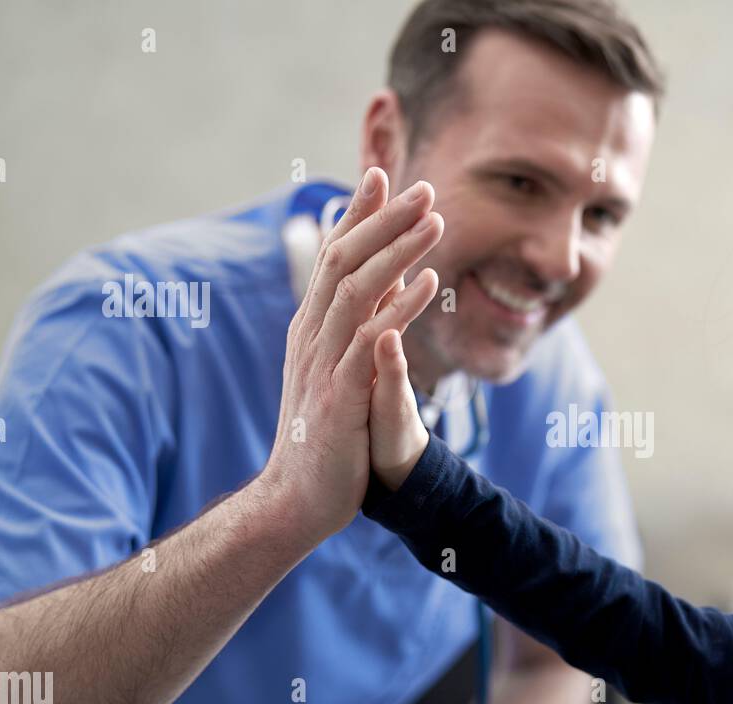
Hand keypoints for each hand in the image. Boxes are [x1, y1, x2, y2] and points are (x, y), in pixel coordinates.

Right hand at [255, 167, 441, 547]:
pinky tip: (427, 283)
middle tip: (424, 187)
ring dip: (397, 251)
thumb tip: (368, 292)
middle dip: (384, 219)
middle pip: (344, 260)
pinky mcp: (339, 397)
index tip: (379, 174)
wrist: (296, 500)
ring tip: (436, 221)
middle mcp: (311, 337)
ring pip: (356, 290)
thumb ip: (347, 332)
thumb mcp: (332, 374)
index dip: (355, 215)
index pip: (330, 257)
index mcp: (310, 329)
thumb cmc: (323, 439)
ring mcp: (322, 364)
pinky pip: (369, 341)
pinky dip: (398, 307)